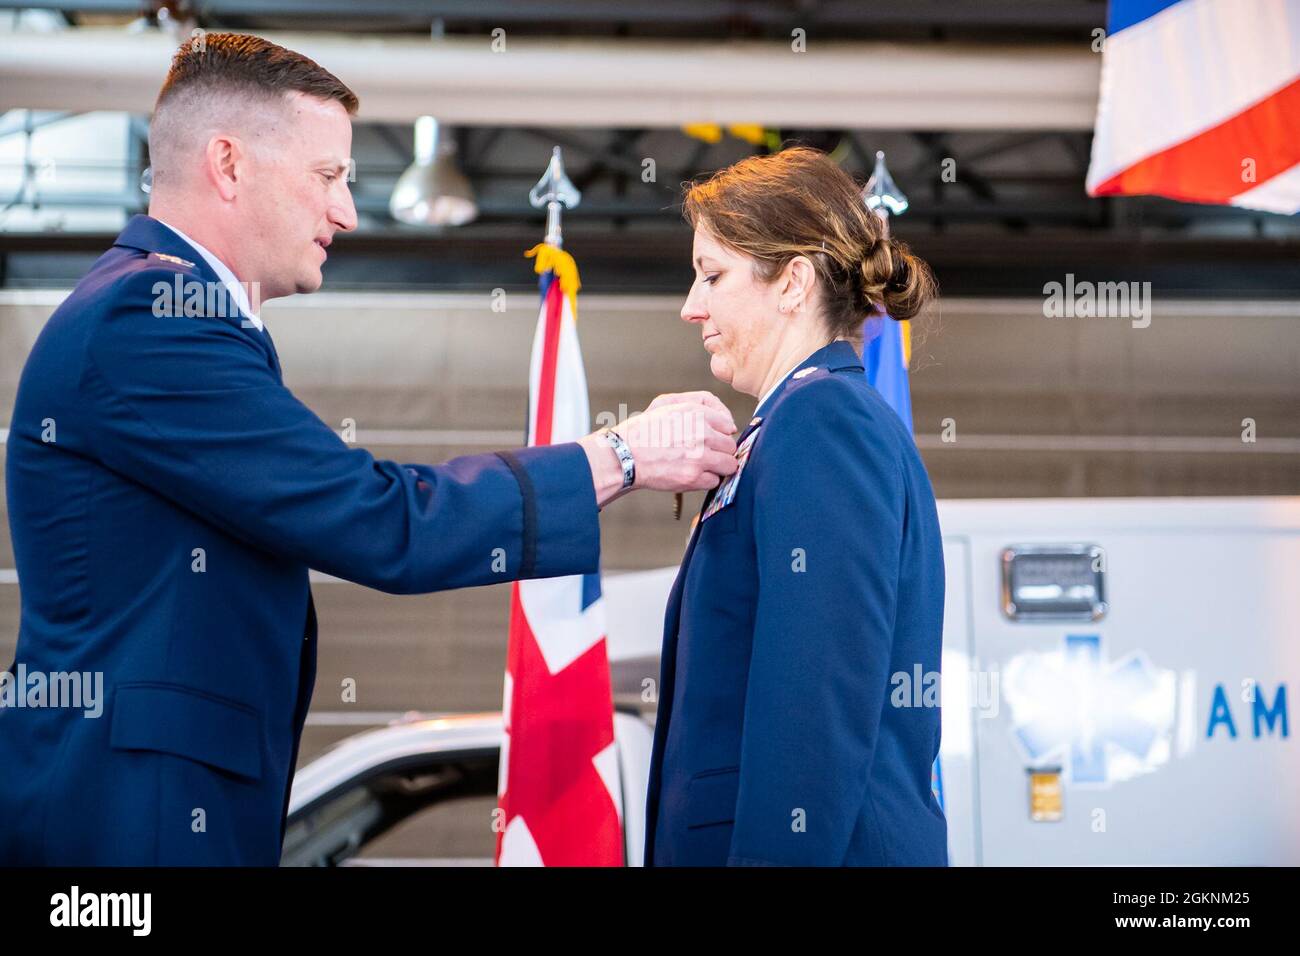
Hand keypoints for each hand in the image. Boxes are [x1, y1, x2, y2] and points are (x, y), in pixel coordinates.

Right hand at [578, 391, 737, 506]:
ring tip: (701, 465)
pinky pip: (715, 481)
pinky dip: (705, 480)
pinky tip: (691, 474)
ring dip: (717, 467)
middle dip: (720, 451)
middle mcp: (701, 433)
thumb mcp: (667, 403)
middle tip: (704, 453)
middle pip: (730, 446)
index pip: (728, 424)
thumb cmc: (645, 430)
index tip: (710, 439)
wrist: (625, 455)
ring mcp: (699, 456)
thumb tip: (729, 424)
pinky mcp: (693, 477)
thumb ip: (700, 403)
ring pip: (728, 464)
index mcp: (695, 412)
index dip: (720, 433)